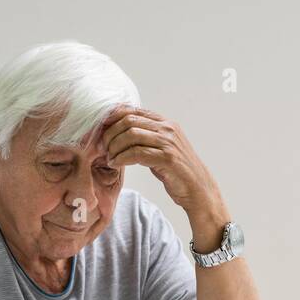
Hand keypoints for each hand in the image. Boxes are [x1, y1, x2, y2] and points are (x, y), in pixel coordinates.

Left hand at [102, 108, 228, 238]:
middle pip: (129, 121)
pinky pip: (137, 153)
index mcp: (165, 123)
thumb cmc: (177, 171)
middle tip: (103, 147)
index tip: (101, 129)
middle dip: (110, 134)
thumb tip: (120, 132)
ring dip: (115, 147)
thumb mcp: (161, 148)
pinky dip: (122, 158)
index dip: (112, 118)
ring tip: (110, 157)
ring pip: (131, 135)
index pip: (132, 110)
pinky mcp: (167, 158)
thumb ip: (146, 138)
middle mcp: (167, 128)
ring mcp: (168, 142)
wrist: (198, 189)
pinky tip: (116, 164)